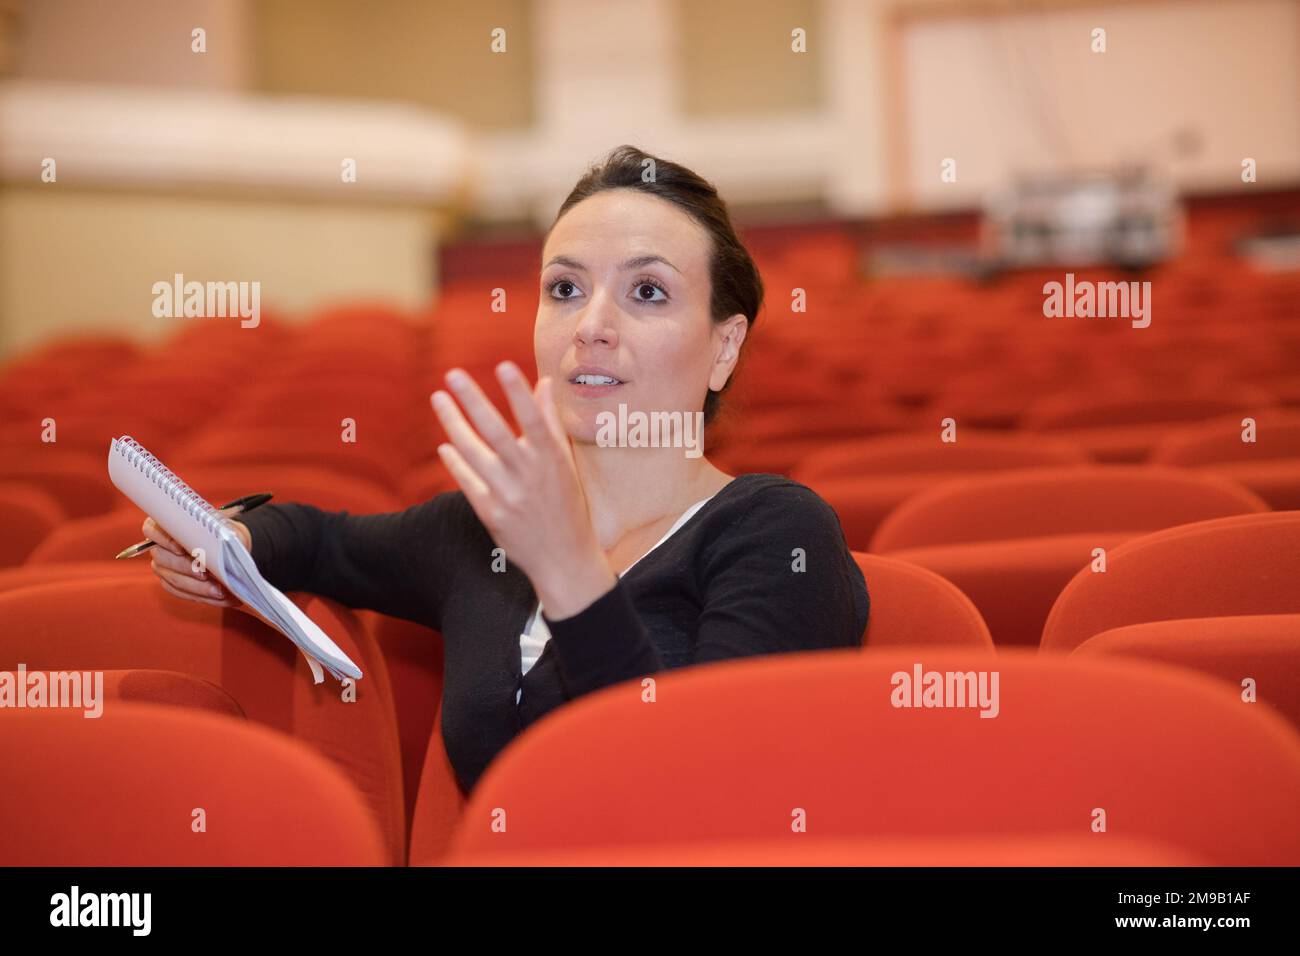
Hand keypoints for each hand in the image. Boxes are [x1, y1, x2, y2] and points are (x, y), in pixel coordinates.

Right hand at [143, 513, 252, 611]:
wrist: (232, 549)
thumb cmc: (226, 535)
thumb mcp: (228, 529)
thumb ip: (222, 533)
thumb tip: (221, 545)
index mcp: (168, 525)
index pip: (152, 529)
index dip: (164, 539)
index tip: (181, 548)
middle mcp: (160, 546)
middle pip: (163, 558)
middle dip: (186, 568)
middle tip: (206, 574)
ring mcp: (164, 566)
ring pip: (174, 579)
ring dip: (198, 587)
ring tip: (220, 590)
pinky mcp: (172, 583)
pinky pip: (182, 593)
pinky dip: (202, 596)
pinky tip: (221, 597)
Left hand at [430, 361, 616, 618]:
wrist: (564, 559)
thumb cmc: (567, 505)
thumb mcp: (565, 463)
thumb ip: (551, 422)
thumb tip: (544, 382)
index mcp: (551, 459)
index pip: (533, 420)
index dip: (518, 393)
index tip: (503, 366)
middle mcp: (529, 475)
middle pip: (496, 432)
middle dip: (473, 401)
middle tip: (452, 375)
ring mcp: (508, 495)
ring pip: (474, 453)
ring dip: (454, 424)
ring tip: (439, 399)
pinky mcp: (491, 514)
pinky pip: (467, 482)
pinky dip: (456, 462)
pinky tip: (446, 445)